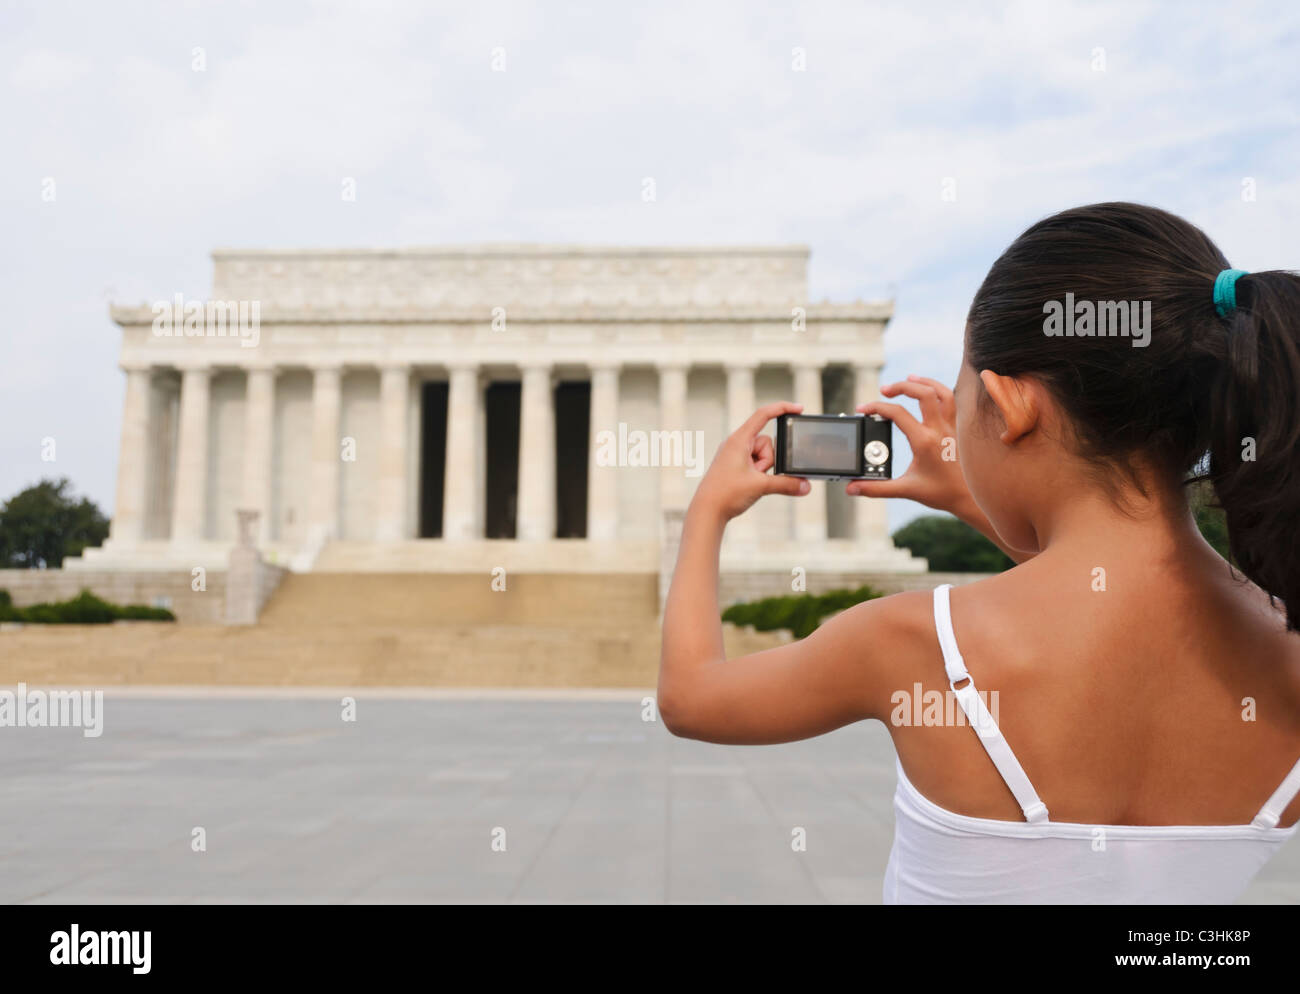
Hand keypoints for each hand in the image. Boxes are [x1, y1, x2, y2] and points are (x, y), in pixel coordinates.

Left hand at [692, 401, 810, 519]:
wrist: (707, 511)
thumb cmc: (726, 494)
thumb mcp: (761, 486)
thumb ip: (787, 484)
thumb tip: (806, 486)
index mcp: (739, 440)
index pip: (763, 415)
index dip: (783, 408)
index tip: (799, 408)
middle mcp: (736, 443)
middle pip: (767, 442)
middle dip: (769, 461)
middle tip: (756, 475)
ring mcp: (735, 454)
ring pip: (763, 455)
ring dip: (763, 469)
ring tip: (750, 481)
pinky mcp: (735, 465)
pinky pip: (756, 464)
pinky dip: (758, 473)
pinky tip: (749, 484)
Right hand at [846, 375, 972, 516]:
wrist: (969, 498)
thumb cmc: (940, 493)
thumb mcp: (905, 490)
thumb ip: (876, 489)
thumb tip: (852, 488)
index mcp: (924, 441)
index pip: (897, 414)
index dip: (876, 408)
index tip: (863, 410)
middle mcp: (939, 430)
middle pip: (923, 393)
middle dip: (901, 387)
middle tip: (884, 390)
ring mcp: (950, 427)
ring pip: (941, 392)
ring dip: (924, 382)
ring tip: (908, 379)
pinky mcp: (957, 429)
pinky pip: (950, 402)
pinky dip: (938, 391)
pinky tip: (927, 392)